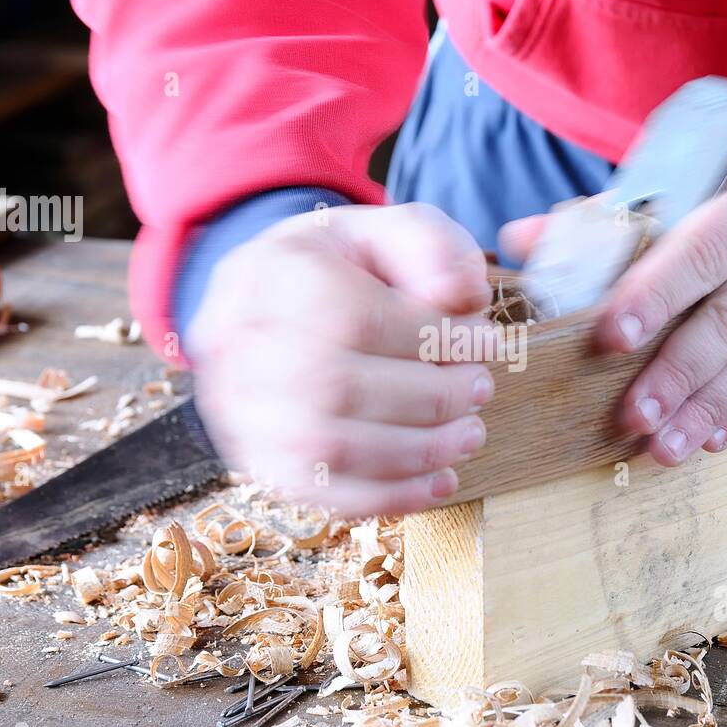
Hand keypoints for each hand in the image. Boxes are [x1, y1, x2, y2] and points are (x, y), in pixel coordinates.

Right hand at [188, 203, 496, 515]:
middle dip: (432, 397)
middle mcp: (240, 347)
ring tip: (470, 433)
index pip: (353, 317)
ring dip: (420, 451)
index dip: (433, 338)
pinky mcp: (258, 460)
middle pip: (340, 387)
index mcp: (271, 276)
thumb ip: (430, 248)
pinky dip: (393, 496)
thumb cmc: (339, 268)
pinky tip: (439, 481)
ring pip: (331, 449)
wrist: (267, 306)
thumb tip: (464, 296)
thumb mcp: (384, 230)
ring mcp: (241, 411)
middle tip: (480, 389)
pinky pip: (323, 495)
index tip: (487, 341)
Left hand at [504, 123, 726, 464]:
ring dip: (708, 408)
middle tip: (632, 415)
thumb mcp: (691, 173)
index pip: (706, 249)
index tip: (611, 337)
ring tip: (661, 447)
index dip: (657, 294)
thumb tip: (520, 240)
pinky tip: (705, 440)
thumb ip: (610, 212)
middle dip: (680, 371)